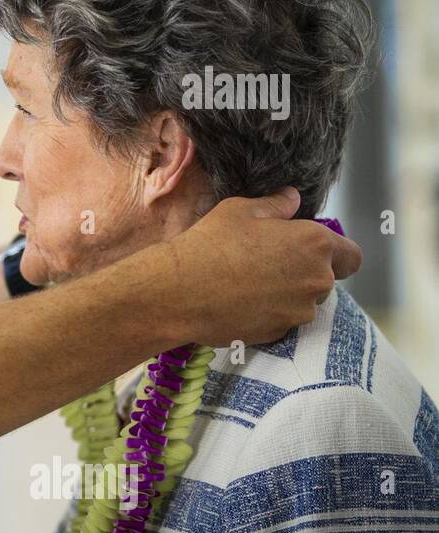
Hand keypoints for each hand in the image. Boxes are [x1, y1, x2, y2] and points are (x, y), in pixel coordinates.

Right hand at [163, 187, 360, 345]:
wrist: (179, 291)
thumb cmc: (211, 243)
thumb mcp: (240, 210)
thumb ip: (276, 205)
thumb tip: (292, 199)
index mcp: (315, 244)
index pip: (352, 256)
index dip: (335, 254)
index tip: (310, 251)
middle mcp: (316, 281)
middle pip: (325, 280)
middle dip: (303, 272)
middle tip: (266, 263)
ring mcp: (298, 311)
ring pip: (302, 303)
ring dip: (285, 295)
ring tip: (247, 284)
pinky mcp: (278, 333)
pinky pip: (281, 321)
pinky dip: (267, 313)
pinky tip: (238, 302)